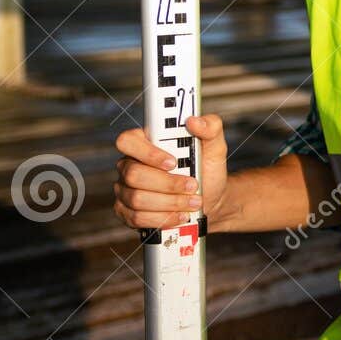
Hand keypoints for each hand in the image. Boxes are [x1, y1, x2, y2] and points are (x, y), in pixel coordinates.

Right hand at [112, 114, 230, 231]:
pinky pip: (137, 217)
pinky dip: (163, 218)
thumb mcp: (215, 147)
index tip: (173, 162)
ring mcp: (125, 189)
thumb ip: (211, 127)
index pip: (127, 141)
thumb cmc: (207, 170)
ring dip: (170, 203)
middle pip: (134, 175)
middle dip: (168, 184)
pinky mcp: (127, 212)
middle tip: (193, 186)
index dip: (147, 153)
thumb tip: (195, 121)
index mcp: (144, 143)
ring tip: (194, 202)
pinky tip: (181, 216)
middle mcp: (129, 165)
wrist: (211, 200)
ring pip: (137, 198)